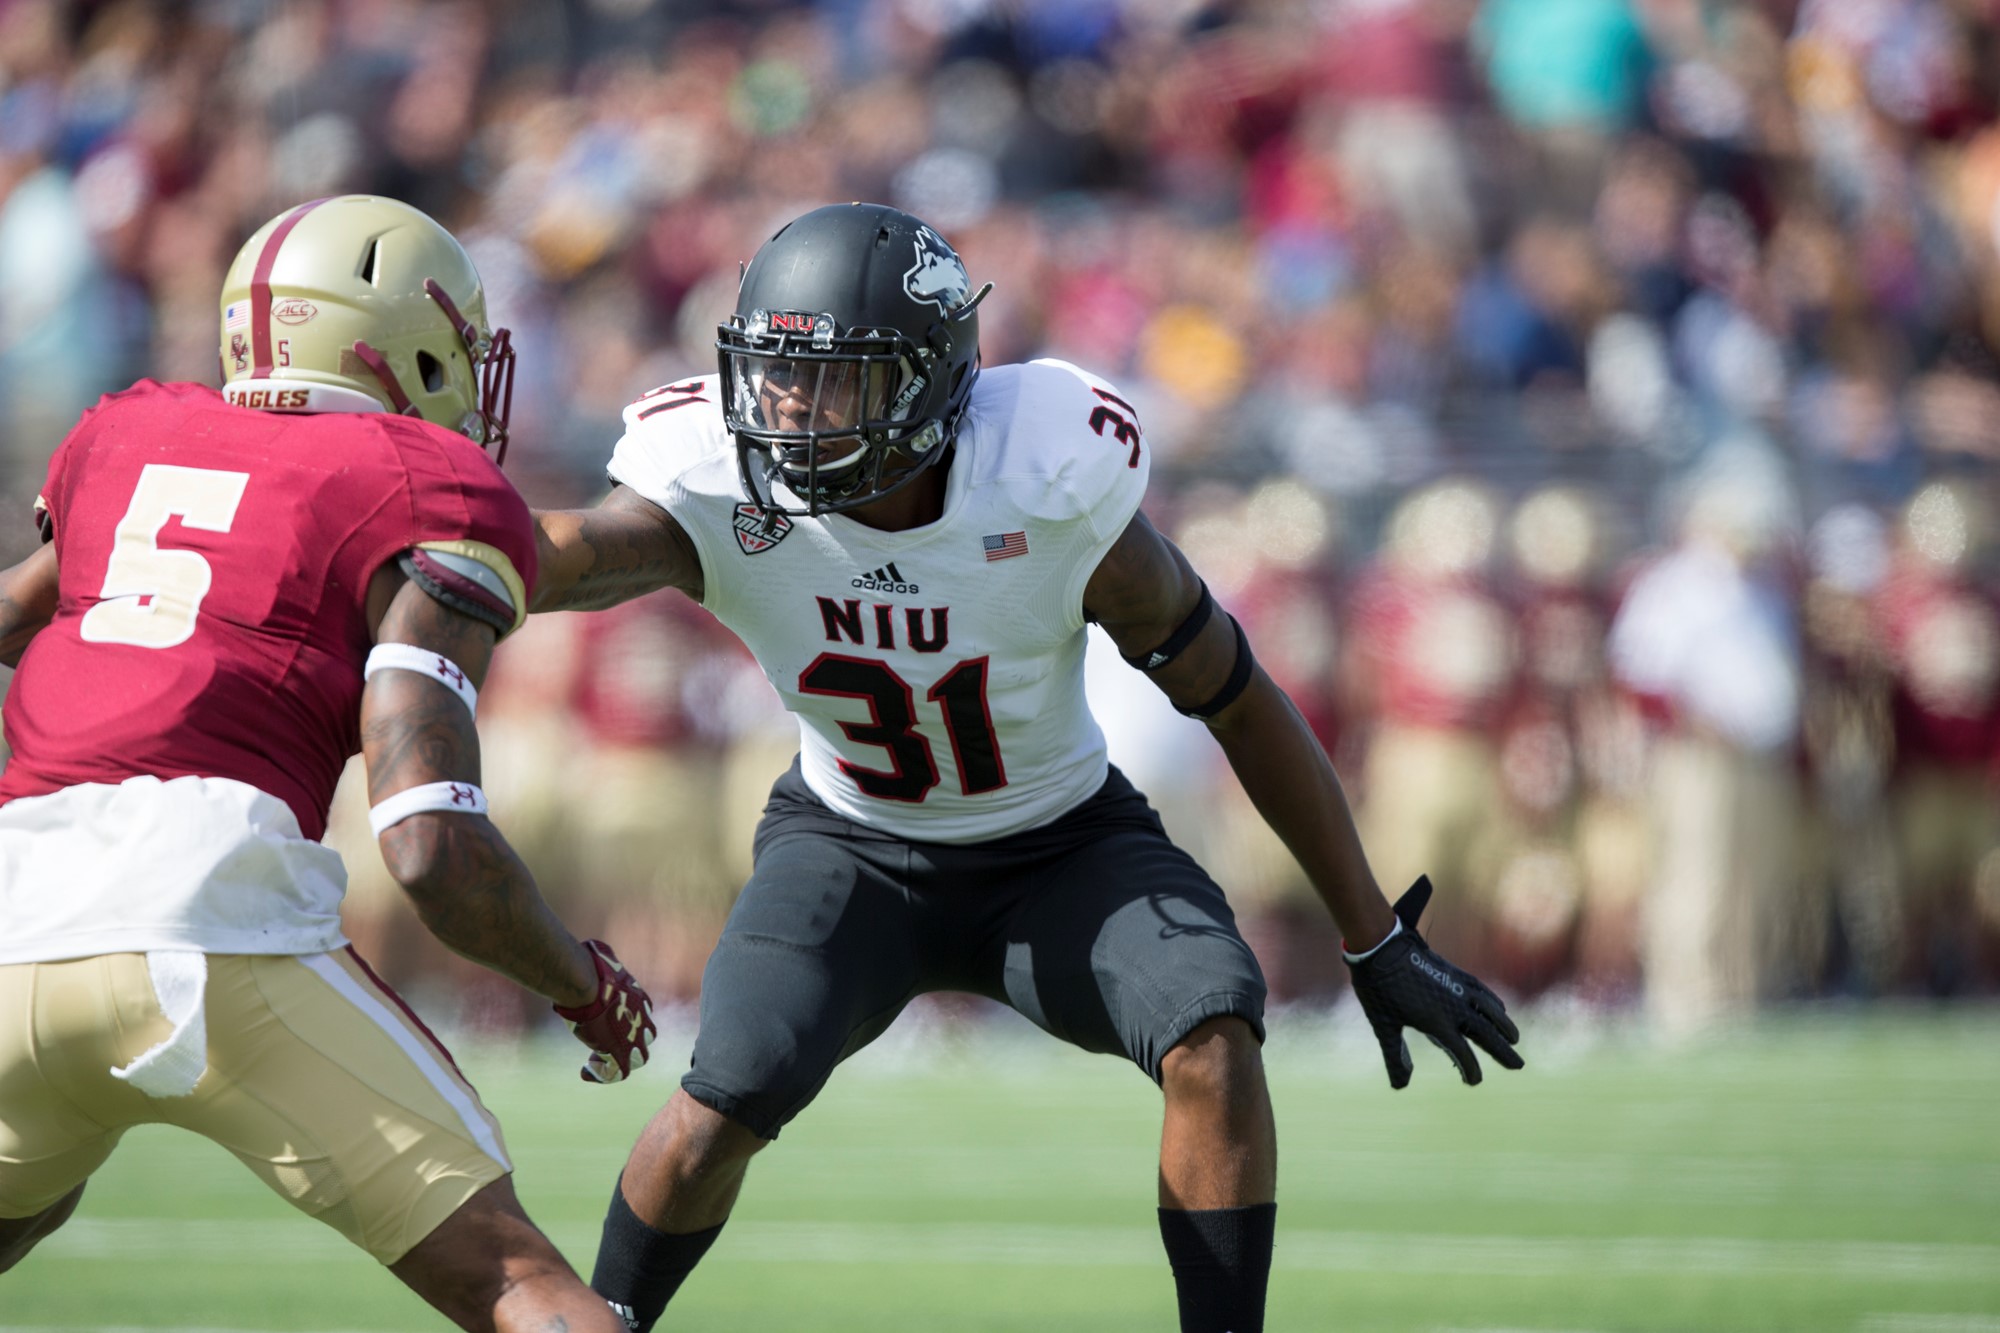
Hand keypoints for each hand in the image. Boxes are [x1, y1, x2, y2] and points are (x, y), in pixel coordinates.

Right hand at [552, 940, 655, 1083]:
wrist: (585, 981)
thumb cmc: (586, 966)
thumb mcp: (598, 958)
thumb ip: (599, 958)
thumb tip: (591, 948)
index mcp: (635, 995)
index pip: (643, 1011)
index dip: (631, 1019)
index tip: (611, 1021)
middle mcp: (640, 1016)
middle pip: (647, 1035)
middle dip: (633, 1042)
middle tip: (610, 1046)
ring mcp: (631, 1035)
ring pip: (638, 1058)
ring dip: (621, 1061)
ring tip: (599, 1062)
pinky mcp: (618, 1051)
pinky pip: (617, 1072)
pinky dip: (602, 1075)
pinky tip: (585, 1072)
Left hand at [1344, 878, 1522, 1088]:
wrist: (1382, 946)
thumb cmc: (1379, 988)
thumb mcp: (1384, 1026)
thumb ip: (1395, 1057)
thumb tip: (1400, 1086)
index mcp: (1437, 1022)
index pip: (1462, 1053)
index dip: (1470, 1069)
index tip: (1473, 1081)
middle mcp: (1454, 1006)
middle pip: (1486, 1033)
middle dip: (1502, 1050)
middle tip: (1518, 1065)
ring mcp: (1457, 987)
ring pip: (1489, 1010)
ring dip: (1503, 1025)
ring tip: (1514, 1038)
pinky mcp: (1455, 973)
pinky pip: (1481, 991)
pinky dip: (1493, 1002)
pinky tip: (1499, 1006)